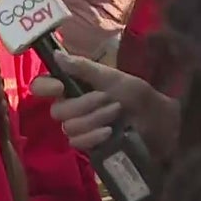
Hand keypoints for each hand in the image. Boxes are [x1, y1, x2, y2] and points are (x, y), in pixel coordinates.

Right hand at [31, 50, 179, 161]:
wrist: (159, 121)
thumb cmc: (137, 95)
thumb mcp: (111, 77)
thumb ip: (83, 68)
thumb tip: (56, 54)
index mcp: (73, 87)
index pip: (42, 86)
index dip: (45, 87)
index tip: (59, 86)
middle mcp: (70, 107)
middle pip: (57, 111)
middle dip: (84, 105)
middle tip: (108, 98)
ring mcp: (78, 128)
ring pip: (69, 127)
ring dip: (94, 119)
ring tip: (116, 112)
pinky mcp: (87, 146)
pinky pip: (77, 142)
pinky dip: (94, 136)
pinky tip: (110, 131)